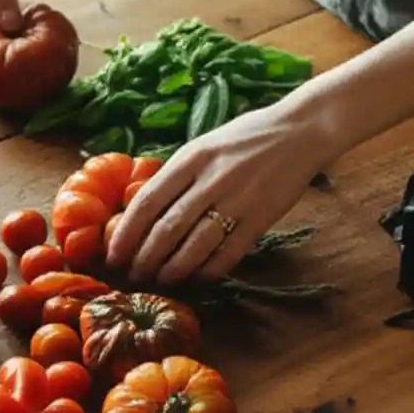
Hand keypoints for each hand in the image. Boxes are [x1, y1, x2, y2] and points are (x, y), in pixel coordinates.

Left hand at [106, 100, 340, 284]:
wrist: (300, 131)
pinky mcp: (261, 218)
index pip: (147, 202)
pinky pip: (228, 254)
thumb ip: (177, 175)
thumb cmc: (246, 138)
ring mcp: (237, 200)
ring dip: (172, 270)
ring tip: (161, 281)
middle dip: (144, 258)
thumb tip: (141, 209)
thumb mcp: (203, 146)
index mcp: (190, 158)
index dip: (125, 233)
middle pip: (166, 229)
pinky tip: (197, 279)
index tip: (112, 254)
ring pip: (194, 246)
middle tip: (133, 275)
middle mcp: (210, 180)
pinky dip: (209, 270)